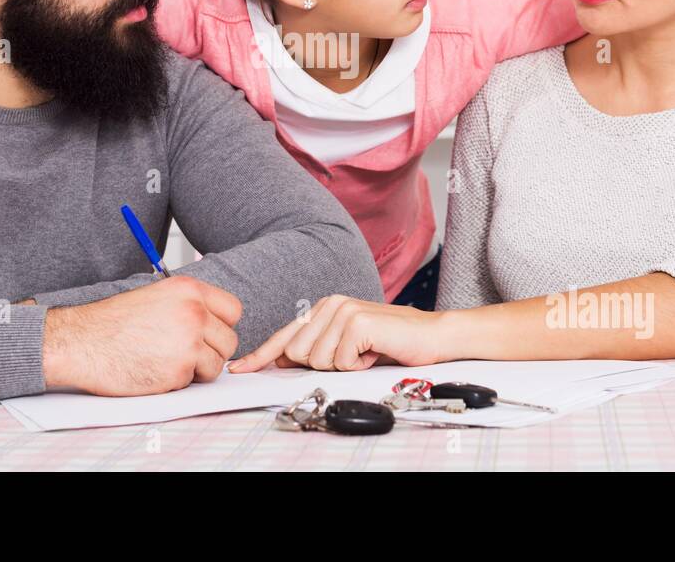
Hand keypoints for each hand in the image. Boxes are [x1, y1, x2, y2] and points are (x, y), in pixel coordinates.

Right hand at [42, 275, 241, 394]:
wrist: (81, 342)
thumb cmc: (111, 323)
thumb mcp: (155, 297)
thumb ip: (187, 305)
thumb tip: (213, 322)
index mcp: (189, 290)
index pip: (233, 310)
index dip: (221, 325)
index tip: (209, 334)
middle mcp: (194, 312)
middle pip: (229, 340)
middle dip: (212, 351)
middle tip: (186, 354)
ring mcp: (189, 342)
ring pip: (217, 364)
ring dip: (198, 369)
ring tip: (168, 362)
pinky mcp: (179, 370)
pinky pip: (195, 381)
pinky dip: (180, 382)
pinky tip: (155, 371)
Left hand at [227, 295, 446, 372]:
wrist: (433, 336)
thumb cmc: (392, 344)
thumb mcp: (347, 347)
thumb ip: (316, 350)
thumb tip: (281, 363)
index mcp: (324, 308)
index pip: (286, 336)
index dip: (261, 355)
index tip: (240, 369)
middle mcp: (330, 304)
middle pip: (297, 354)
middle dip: (323, 366)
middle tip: (353, 356)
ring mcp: (343, 310)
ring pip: (316, 360)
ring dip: (343, 366)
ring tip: (365, 353)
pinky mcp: (357, 322)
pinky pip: (339, 361)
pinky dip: (357, 365)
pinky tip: (373, 352)